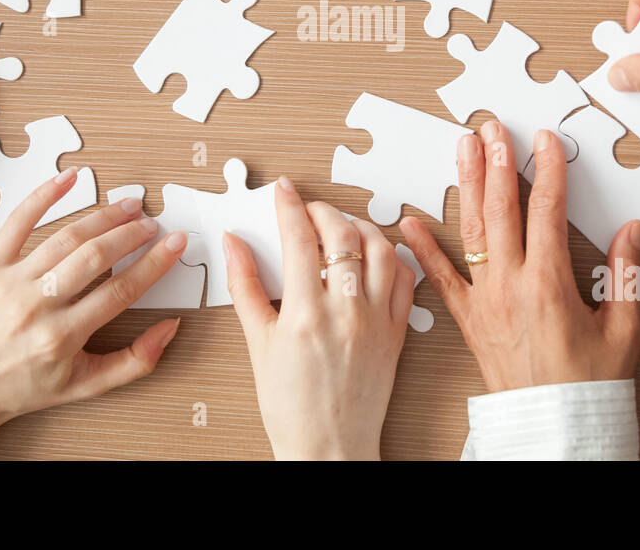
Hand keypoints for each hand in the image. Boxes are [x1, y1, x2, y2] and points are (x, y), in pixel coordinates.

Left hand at [0, 170, 186, 458]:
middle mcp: (36, 307)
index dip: (155, 263)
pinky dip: (44, 196)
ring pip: (65, 238)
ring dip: (102, 216)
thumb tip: (170, 327)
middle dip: (131, 235)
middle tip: (152, 224)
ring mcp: (10, 283)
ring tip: (128, 206)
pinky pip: (17, 223)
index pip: (121, 291)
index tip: (175, 243)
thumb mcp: (84, 387)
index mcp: (62, 338)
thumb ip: (134, 362)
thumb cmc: (21, 388)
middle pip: (95, 257)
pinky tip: (69, 179)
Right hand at [225, 177, 413, 459]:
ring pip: (380, 249)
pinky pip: (405, 280)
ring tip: (343, 226)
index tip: (284, 190)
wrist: (328, 449)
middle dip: (322, 209)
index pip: (299, 238)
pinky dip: (393, 257)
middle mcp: (345, 312)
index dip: (289, 205)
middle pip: (341, 234)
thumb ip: (245, 286)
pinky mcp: (398, 333)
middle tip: (308, 208)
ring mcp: (377, 321)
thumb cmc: (291, 406)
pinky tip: (377, 254)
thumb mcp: (257, 344)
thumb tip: (233, 243)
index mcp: (305, 314)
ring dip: (361, 226)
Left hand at [402, 121, 639, 391]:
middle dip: (498, 163)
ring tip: (462, 150)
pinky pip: (441, 280)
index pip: (547, 210)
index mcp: (551, 283)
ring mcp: (485, 301)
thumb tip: (633, 229)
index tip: (544, 140)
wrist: (555, 428)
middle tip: (493, 129)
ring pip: (472, 232)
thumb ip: (625, 274)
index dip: (547, 169)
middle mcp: (512, 285)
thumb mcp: (623, 329)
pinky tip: (407, 222)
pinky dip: (423, 249)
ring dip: (467, 186)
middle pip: (502, 210)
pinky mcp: (468, 320)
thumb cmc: (590, 384)